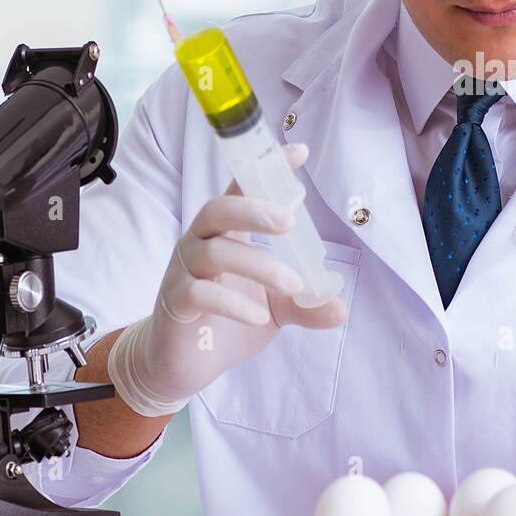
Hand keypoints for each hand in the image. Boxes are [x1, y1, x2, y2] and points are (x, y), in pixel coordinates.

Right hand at [107, 142, 345, 415]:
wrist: (183, 364)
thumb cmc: (226, 320)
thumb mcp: (275, 309)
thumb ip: (305, 304)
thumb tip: (341, 308)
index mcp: (226, 234)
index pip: (241, 190)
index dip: (266, 169)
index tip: (299, 151)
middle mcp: (200, 244)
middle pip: (218, 210)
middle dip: (253, 210)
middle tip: (290, 220)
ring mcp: (183, 272)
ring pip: (214, 253)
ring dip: (258, 265)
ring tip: (293, 285)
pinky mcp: (174, 302)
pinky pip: (199, 293)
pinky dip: (233, 303)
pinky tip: (258, 316)